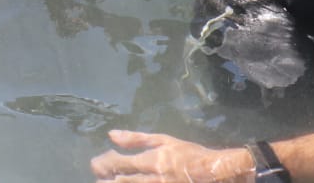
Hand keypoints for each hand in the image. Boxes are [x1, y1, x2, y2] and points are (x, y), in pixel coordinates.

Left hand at [90, 130, 248, 181]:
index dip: (104, 163)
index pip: (119, 163)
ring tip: (105, 182)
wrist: (216, 174)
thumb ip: (137, 139)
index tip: (96, 162)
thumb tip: (112, 134)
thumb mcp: (165, 140)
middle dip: (104, 178)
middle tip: (96, 175)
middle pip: (121, 181)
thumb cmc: (190, 154)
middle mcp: (153, 178)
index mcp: (152, 161)